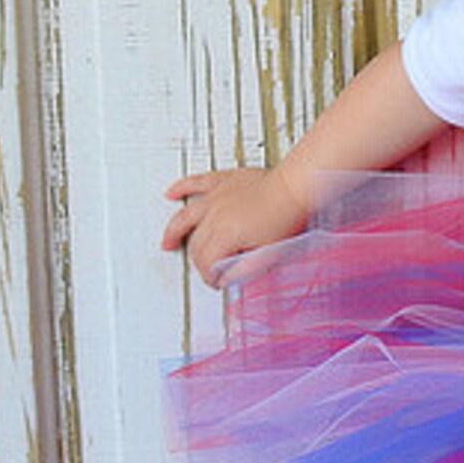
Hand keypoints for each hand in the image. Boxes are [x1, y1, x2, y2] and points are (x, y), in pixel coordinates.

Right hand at [161, 164, 308, 286]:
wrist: (296, 186)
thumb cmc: (287, 216)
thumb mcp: (269, 253)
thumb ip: (246, 269)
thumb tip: (230, 279)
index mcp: (225, 234)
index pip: (206, 262)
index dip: (209, 276)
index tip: (216, 281)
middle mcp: (215, 214)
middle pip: (196, 243)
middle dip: (197, 260)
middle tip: (204, 269)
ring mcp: (217, 196)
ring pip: (186, 216)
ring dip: (174, 230)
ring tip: (167, 241)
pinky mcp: (223, 181)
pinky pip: (196, 182)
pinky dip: (182, 187)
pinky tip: (172, 193)